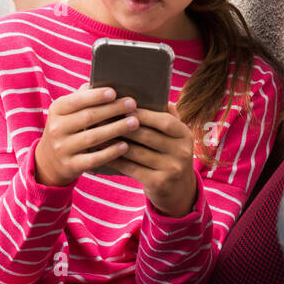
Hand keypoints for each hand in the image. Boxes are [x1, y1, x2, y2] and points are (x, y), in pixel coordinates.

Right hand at [33, 84, 139, 186]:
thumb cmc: (68, 128)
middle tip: (132, 104)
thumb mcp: (67, 111)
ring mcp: (62, 148)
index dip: (96, 96)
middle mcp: (56, 128)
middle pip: (88, 117)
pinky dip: (111, 152)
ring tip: (135, 122)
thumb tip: (106, 83)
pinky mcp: (70, 165)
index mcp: (57, 110)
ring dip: (116, 129)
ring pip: (93, 138)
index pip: (77, 100)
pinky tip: (125, 146)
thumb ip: (83, 97)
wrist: (49, 160)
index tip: (114, 92)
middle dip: (113, 110)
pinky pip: (94, 159)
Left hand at [102, 101, 197, 216]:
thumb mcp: (175, 136)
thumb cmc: (169, 155)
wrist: (178, 190)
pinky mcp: (159, 183)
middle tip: (102, 118)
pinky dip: (115, 159)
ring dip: (114, 142)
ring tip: (97, 134)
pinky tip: (102, 153)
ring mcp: (171, 169)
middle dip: (123, 127)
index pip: (164, 121)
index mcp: (185, 135)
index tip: (123, 107)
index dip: (143, 114)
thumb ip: (167, 116)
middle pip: (147, 136)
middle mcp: (182, 152)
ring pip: (136, 152)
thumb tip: (151, 93)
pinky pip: (131, 168)